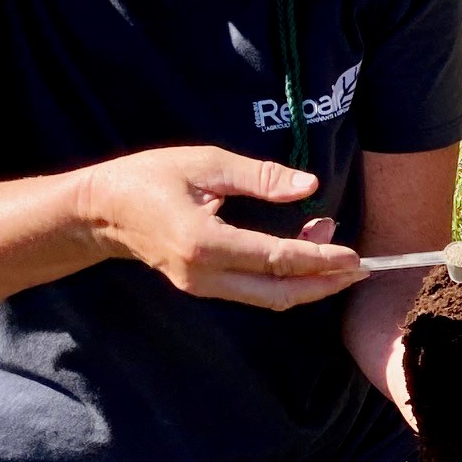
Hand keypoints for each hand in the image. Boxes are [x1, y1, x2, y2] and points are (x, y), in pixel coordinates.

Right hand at [80, 146, 364, 308]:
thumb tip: (308, 185)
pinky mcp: (202, 288)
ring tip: (337, 253)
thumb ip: (260, 177)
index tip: (354, 255)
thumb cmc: (149, 178)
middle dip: (324, 284)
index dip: (319, 259)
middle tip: (361, 268)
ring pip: (268, 298)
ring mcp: (202, 287)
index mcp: (204, 242)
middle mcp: (204, 275)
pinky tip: (304, 254)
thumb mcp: (205, 164)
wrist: (100, 212)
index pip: (276, 258)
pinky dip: (284, 279)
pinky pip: (253, 292)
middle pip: (279, 293)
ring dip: (306, 282)